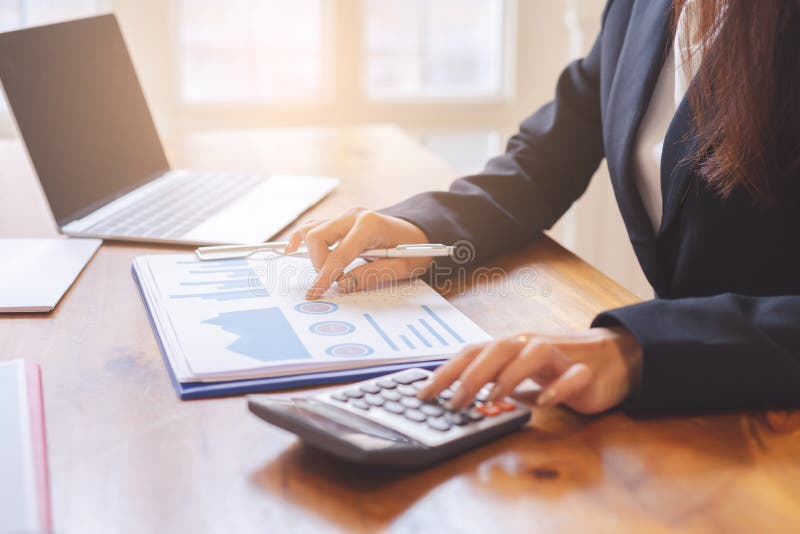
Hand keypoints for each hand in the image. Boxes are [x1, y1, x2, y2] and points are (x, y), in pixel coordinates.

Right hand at [286, 208, 432, 299]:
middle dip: (319, 264)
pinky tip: (293, 249)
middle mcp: (354, 215)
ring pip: (312, 230)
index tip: (315, 294)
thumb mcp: (402, 268)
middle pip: (317, 237)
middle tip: (332, 281)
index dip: (325, 276)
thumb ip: (372, 276)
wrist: (422, 232)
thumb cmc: (415, 250)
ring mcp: (346, 215)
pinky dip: (302, 238)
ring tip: (322, 271)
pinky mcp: (341, 220)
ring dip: (312, 254)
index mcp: (370, 225)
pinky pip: (315, 226)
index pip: (339, 254)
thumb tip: (342, 284)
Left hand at [418, 327, 642, 413]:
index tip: (424, 392)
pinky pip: (572, 375)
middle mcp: (531, 344)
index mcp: (511, 346)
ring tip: (492, 400)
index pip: (473, 352)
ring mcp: (560, 355)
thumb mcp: (520, 371)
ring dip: (509, 377)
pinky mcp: (586, 371)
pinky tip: (545, 401)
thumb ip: (492, 379)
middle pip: (497, 350)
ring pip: (532, 355)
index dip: (447, 371)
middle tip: (453, 401)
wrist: (613, 357)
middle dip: (471, 375)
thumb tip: (455, 397)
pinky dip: (558, 387)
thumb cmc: (558, 364)